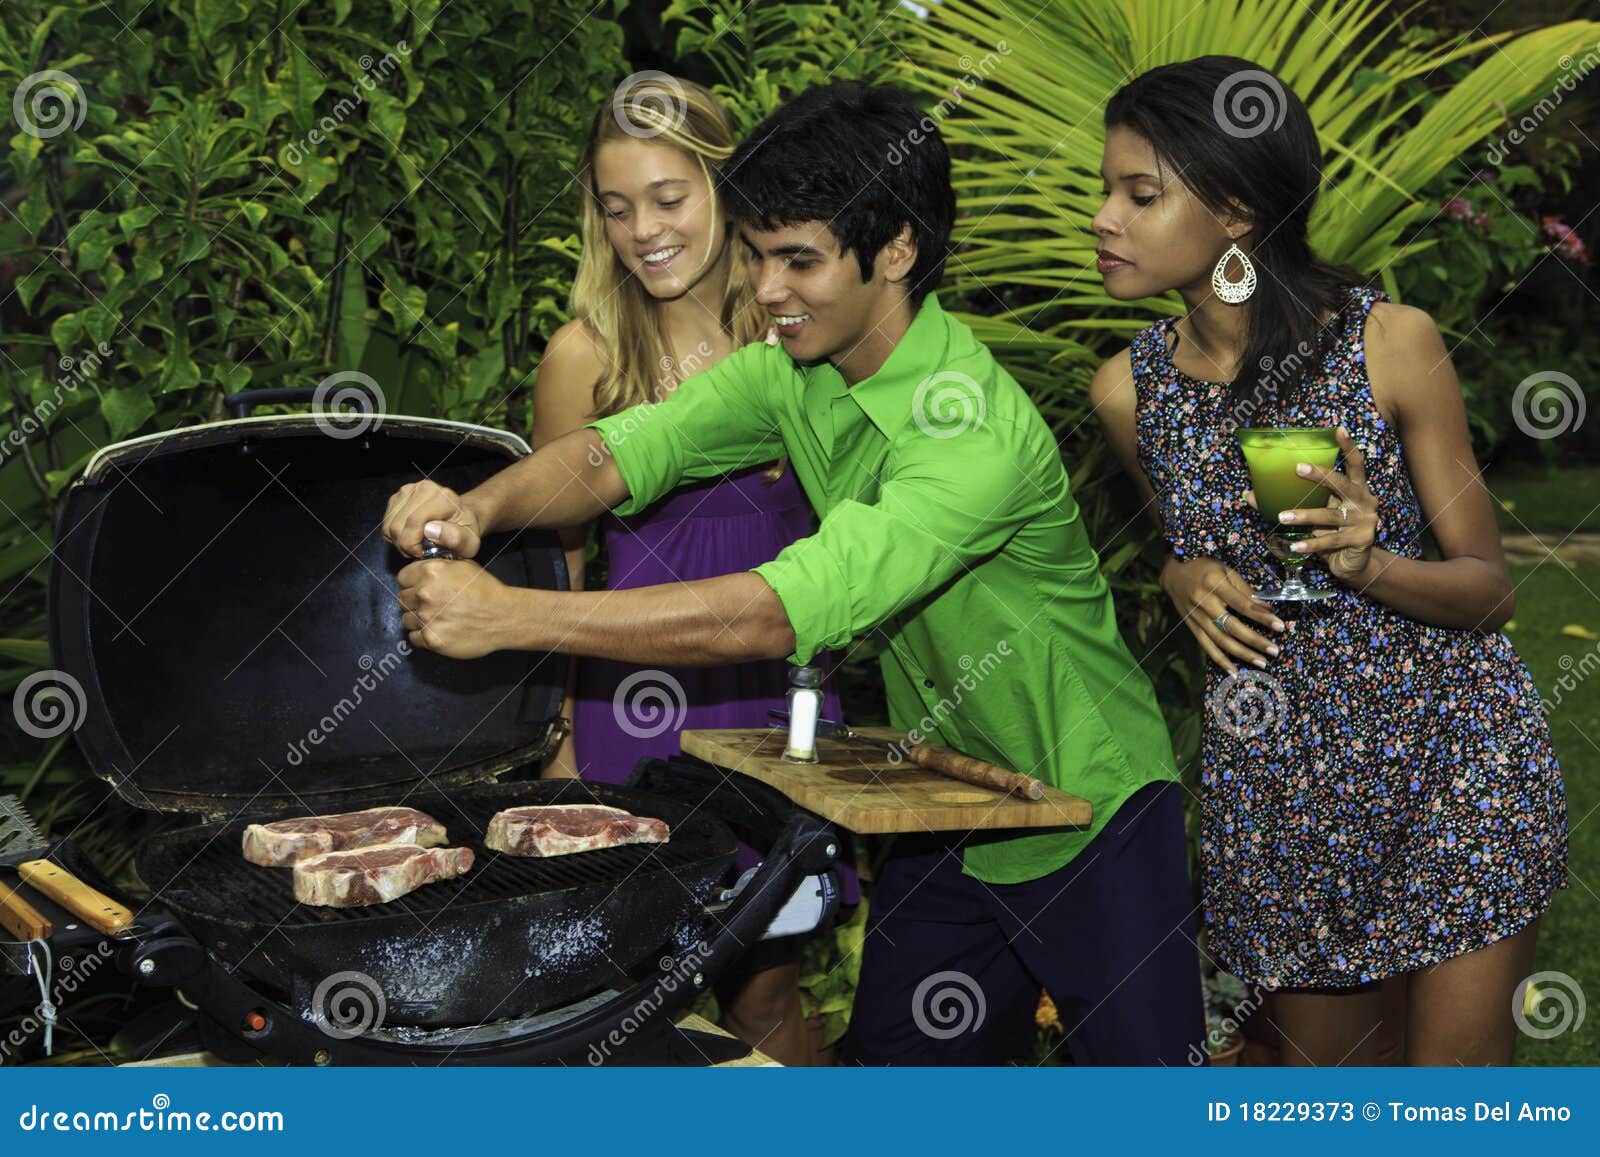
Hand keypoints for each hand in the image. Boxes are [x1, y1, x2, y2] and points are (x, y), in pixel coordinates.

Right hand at [382, 480, 483, 558]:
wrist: (461, 516)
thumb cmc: (466, 531)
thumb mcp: (470, 541)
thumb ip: (456, 538)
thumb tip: (431, 530)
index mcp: (442, 497)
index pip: (413, 522)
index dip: (412, 545)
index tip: (421, 554)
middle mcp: (423, 488)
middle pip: (397, 525)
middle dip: (404, 546)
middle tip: (418, 552)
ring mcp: (408, 490)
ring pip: (389, 525)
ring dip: (398, 541)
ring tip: (415, 545)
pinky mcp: (398, 496)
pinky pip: (386, 522)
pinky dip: (394, 534)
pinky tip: (410, 536)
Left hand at [396, 558, 519, 657]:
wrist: (503, 617)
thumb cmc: (487, 591)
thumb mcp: (464, 566)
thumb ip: (438, 566)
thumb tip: (421, 570)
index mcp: (431, 572)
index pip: (402, 578)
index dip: (412, 583)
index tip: (420, 589)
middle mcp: (425, 593)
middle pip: (402, 599)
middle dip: (414, 602)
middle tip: (432, 606)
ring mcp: (427, 618)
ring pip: (406, 620)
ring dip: (417, 620)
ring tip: (436, 620)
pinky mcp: (432, 639)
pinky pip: (414, 638)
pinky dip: (423, 636)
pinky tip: (438, 631)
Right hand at [1160, 554, 1285, 674]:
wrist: (1174, 572)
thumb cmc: (1205, 568)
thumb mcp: (1226, 571)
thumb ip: (1245, 590)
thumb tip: (1268, 609)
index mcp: (1215, 584)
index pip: (1242, 604)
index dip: (1261, 617)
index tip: (1279, 626)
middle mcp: (1204, 602)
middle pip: (1232, 626)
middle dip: (1255, 640)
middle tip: (1274, 651)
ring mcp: (1196, 616)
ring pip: (1220, 640)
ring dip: (1242, 653)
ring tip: (1261, 662)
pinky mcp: (1191, 626)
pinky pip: (1206, 646)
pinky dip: (1220, 660)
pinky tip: (1234, 671)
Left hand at [1264, 426, 1380, 583]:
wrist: (1353, 564)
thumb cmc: (1331, 532)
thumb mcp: (1314, 513)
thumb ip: (1291, 501)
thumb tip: (1249, 494)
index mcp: (1356, 488)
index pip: (1356, 464)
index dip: (1348, 447)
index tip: (1338, 429)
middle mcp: (1364, 500)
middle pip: (1342, 483)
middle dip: (1320, 475)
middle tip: (1297, 468)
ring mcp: (1364, 520)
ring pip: (1330, 515)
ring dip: (1304, 516)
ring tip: (1281, 517)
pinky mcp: (1361, 540)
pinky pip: (1331, 540)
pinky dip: (1311, 544)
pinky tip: (1294, 546)